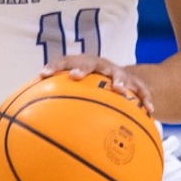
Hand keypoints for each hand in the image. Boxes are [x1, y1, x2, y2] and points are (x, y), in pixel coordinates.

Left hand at [40, 55, 154, 115]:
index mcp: (82, 65)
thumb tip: (30, 119)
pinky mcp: (135, 83)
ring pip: (119, 75)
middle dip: (82, 69)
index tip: (43, 74)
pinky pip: (142, 91)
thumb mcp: (75, 90)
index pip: (65, 61)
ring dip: (118, 81)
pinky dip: (146, 100)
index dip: (53, 65)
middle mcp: (100, 66)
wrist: (118, 77)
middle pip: (91, 63)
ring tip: (119, 91)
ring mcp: (118, 73)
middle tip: (75, 76)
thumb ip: (57, 99)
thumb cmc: (89, 87)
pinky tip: (150, 113)